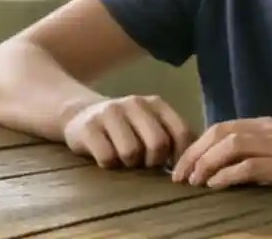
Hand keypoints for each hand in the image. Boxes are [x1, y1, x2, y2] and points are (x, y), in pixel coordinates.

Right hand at [62, 95, 194, 169]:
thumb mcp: (149, 124)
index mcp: (155, 103)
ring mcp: (110, 112)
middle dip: (152, 161)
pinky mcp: (89, 126)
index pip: (181, 132)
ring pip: (131, 152)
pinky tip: (105, 157)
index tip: (171, 169)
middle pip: (158, 143)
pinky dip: (108, 164)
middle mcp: (134, 103)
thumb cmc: (124, 127)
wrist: (79, 113)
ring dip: (128, 164)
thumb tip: (193, 166)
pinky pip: (107, 157)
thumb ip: (171, 137)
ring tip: (123, 158)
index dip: (180, 157)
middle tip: (142, 163)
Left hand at [171, 116, 271, 191]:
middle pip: (222, 132)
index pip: (220, 127)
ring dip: (208, 163)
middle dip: (196, 154)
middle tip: (181, 177)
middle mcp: (270, 128)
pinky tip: (215, 186)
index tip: (179, 167)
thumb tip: (195, 165)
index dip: (195, 146)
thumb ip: (236, 156)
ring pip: (232, 145)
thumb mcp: (262, 160)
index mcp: (262, 124)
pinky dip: (227, 175)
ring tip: (196, 182)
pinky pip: (249, 166)